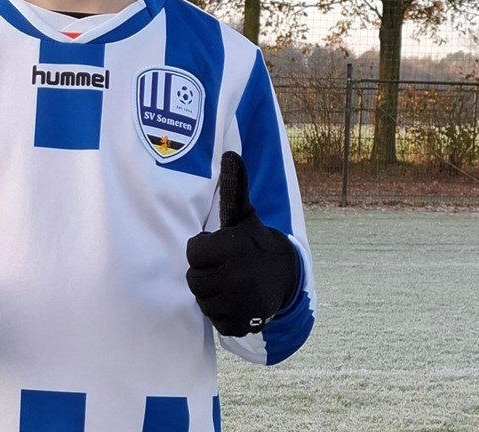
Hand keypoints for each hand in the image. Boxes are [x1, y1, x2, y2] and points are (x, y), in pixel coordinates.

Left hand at [185, 151, 300, 336]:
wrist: (286, 275)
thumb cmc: (254, 242)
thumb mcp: (244, 216)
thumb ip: (235, 189)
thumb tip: (232, 154)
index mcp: (233, 247)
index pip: (192, 252)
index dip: (202, 249)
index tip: (217, 248)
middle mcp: (238, 276)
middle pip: (193, 280)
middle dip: (204, 273)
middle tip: (221, 267)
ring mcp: (241, 303)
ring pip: (202, 302)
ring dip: (211, 294)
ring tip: (228, 283)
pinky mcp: (244, 323)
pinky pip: (217, 321)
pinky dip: (223, 313)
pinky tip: (234, 301)